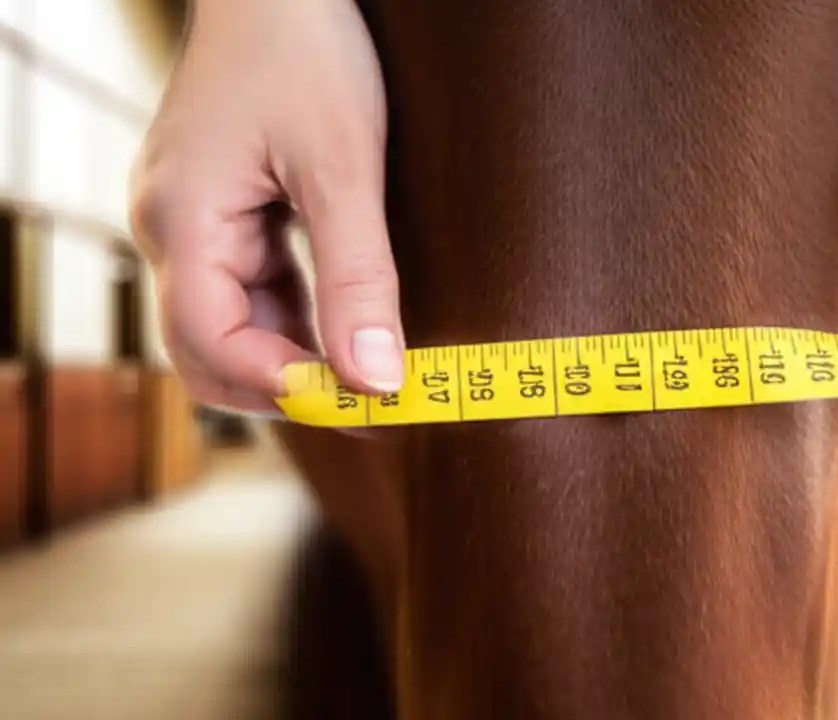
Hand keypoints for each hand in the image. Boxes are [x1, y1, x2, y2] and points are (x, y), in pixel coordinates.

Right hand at [129, 0, 401, 412]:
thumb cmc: (305, 51)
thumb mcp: (343, 167)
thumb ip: (357, 278)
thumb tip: (377, 380)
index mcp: (181, 219)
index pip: (214, 346)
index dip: (289, 390)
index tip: (368, 412)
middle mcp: (170, 230)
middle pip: (211, 352)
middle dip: (290, 389)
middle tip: (378, 411)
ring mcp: (190, 223)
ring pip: (233, 328)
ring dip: (299, 359)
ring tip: (377, 381)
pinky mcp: (218, 216)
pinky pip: (249, 291)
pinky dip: (298, 322)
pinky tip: (350, 332)